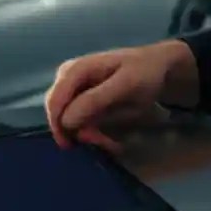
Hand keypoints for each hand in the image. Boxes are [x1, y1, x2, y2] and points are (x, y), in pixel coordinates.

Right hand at [45, 41, 193, 150]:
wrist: (155, 67)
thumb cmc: (142, 72)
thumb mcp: (124, 84)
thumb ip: (94, 100)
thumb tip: (66, 121)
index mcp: (74, 70)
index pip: (55, 103)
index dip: (64, 127)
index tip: (88, 142)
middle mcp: (66, 78)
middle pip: (57, 114)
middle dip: (79, 133)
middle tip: (104, 144)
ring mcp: (71, 89)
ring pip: (66, 121)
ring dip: (88, 135)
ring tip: (110, 142)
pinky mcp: (79, 101)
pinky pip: (76, 122)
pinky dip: (91, 132)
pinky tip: (108, 138)